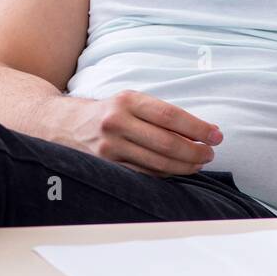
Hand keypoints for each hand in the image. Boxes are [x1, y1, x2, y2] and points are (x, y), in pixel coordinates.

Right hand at [62, 90, 222, 176]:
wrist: (60, 124)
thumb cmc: (105, 112)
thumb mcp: (127, 101)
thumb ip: (157, 114)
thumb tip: (199, 131)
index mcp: (126, 100)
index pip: (170, 116)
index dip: (197, 127)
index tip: (216, 136)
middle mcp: (116, 122)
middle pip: (166, 142)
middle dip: (195, 151)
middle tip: (210, 153)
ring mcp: (109, 147)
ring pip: (157, 162)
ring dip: (184, 166)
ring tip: (198, 163)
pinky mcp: (105, 166)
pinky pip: (143, 175)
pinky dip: (164, 174)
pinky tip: (176, 171)